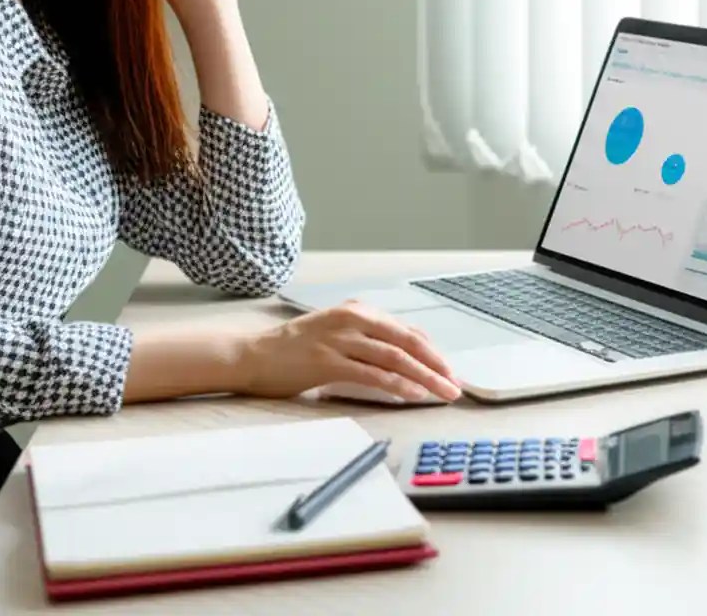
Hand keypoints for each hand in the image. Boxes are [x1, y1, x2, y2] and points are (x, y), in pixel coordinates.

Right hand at [239, 302, 461, 401]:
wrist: (251, 356)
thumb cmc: (293, 351)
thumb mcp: (335, 335)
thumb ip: (367, 342)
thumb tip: (404, 360)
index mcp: (357, 311)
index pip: (407, 331)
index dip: (432, 353)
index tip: (449, 372)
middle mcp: (352, 319)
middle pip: (407, 342)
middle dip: (436, 365)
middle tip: (456, 386)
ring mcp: (340, 339)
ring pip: (395, 358)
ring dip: (424, 378)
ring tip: (443, 393)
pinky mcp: (328, 361)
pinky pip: (372, 374)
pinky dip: (397, 385)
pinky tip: (413, 395)